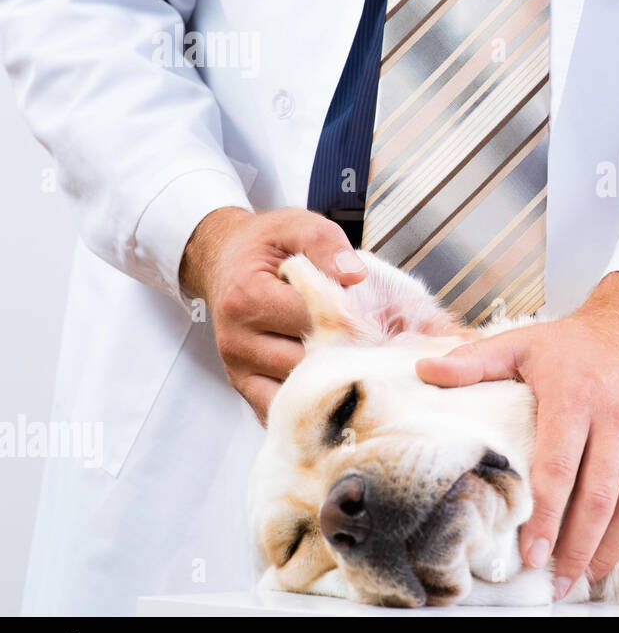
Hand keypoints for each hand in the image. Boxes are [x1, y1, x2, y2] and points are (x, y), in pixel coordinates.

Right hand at [180, 206, 366, 420]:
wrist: (223, 260)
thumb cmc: (265, 245)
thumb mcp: (296, 226)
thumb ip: (326, 244)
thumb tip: (354, 276)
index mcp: (248, 298)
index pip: (310, 320)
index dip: (350, 319)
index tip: (378, 316)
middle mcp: (237, 338)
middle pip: (306, 360)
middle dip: (347, 352)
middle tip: (381, 343)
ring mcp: (238, 367)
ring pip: (297, 389)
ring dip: (332, 379)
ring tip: (362, 359)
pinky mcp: (244, 385)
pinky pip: (279, 407)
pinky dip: (310, 400)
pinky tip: (335, 382)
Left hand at [416, 271, 618, 598]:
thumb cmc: (576, 344)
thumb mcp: (523, 343)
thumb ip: (475, 362)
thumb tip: (424, 372)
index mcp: (575, 397)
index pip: (559, 467)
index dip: (545, 515)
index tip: (530, 553)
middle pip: (599, 498)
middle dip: (576, 547)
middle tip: (554, 582)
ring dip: (611, 551)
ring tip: (584, 577)